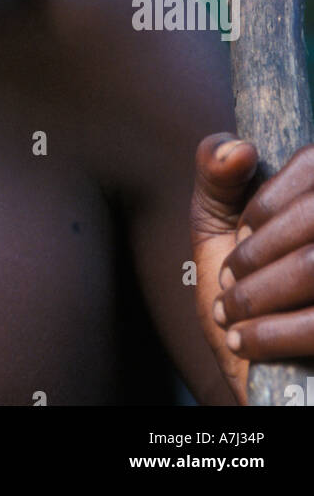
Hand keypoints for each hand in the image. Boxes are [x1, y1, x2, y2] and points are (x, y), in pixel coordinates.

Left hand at [191, 133, 313, 403]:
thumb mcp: (218, 226)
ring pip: (313, 265)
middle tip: (229, 280)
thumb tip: (237, 148)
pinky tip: (244, 341)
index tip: (241, 232)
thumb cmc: (241, 290)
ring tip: (231, 312)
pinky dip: (268, 334)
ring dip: (256, 294)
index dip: (267, 198)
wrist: (259, 373)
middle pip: (313, 215)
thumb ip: (218, 177)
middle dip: (256, 252)